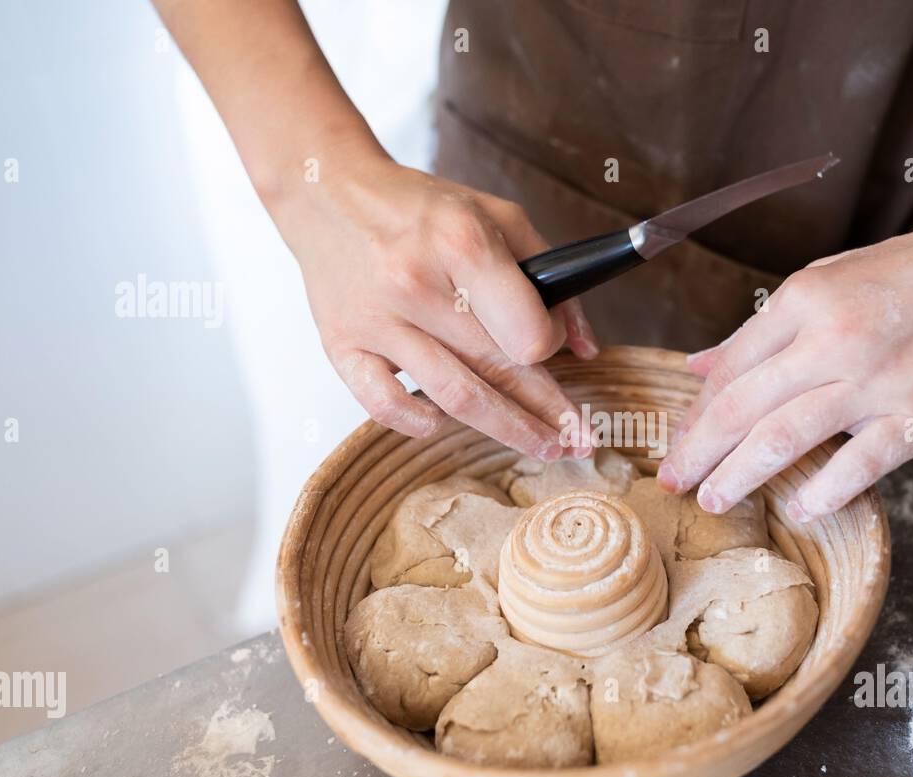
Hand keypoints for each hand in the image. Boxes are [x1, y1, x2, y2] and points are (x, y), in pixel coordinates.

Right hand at [272, 137, 597, 458]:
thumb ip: (550, 276)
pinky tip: (444, 425)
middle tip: (579, 442)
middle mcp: (416, 283)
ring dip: (507, 431)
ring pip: (453, 397)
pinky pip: (384, 405)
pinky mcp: (342, 346)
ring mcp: (376, 321)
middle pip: (498, 370)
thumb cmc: (419, 210)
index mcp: (460, 243)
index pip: (525, 330)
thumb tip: (585, 347)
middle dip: (548, 414)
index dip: (549, 347)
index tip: (554, 351)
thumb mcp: (497, 218)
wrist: (326, 193)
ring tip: (544, 447)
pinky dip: (418, 424)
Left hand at [657, 196, 912, 520]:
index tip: (677, 444)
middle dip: (697, 453)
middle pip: (740, 409)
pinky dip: (820, 494)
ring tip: (713, 500)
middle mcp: (832, 338)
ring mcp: (877, 380)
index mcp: (803, 299)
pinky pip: (856, 467)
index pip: (728, 369)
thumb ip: (763, 329)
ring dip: (737, 477)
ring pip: (782, 439)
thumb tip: (699, 365)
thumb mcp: (829, 280)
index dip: (694, 415)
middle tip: (672, 482)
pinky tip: (797, 510)